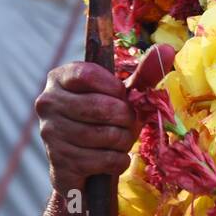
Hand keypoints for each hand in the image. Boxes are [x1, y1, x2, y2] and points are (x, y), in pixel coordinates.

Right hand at [35, 62, 137, 194]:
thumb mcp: (123, 95)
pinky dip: (118, 161)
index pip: (88, 75)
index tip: (121, 96)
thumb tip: (167, 49)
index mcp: (60, 78)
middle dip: (126, 118)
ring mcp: (50, 133)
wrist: (84, 167)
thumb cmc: (106, 121)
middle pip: (101, 106)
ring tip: (121, 140)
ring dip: (124, 140)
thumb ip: (143, 74)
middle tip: (128, 123)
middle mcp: (47, 102)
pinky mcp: (59, 162)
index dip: (114, 88)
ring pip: (105, 135)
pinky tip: (113, 158)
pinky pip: (105, 159)